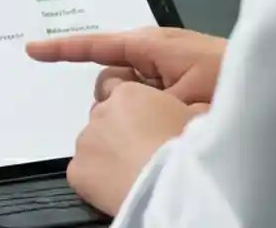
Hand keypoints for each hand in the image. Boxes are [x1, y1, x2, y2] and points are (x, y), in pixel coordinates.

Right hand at [26, 27, 225, 104]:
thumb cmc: (235, 81)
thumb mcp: (180, 92)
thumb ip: (138, 94)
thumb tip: (112, 100)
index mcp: (154, 45)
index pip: (98, 45)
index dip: (63, 49)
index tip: (33, 50)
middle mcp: (157, 53)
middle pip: (111, 79)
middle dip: (117, 99)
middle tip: (154, 114)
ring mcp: (168, 68)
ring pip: (128, 92)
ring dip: (141, 109)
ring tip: (178, 119)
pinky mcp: (178, 83)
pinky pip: (148, 96)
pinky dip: (150, 110)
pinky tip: (174, 122)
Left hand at [67, 82, 199, 214]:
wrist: (170, 185)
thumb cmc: (187, 148)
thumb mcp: (198, 117)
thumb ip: (186, 107)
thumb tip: (192, 109)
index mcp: (127, 94)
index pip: (115, 86)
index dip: (128, 105)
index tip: (140, 120)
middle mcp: (101, 112)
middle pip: (103, 117)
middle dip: (116, 130)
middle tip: (139, 150)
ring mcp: (85, 141)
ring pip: (92, 145)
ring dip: (106, 154)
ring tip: (131, 172)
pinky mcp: (77, 171)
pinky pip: (82, 172)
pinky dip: (94, 180)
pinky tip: (116, 187)